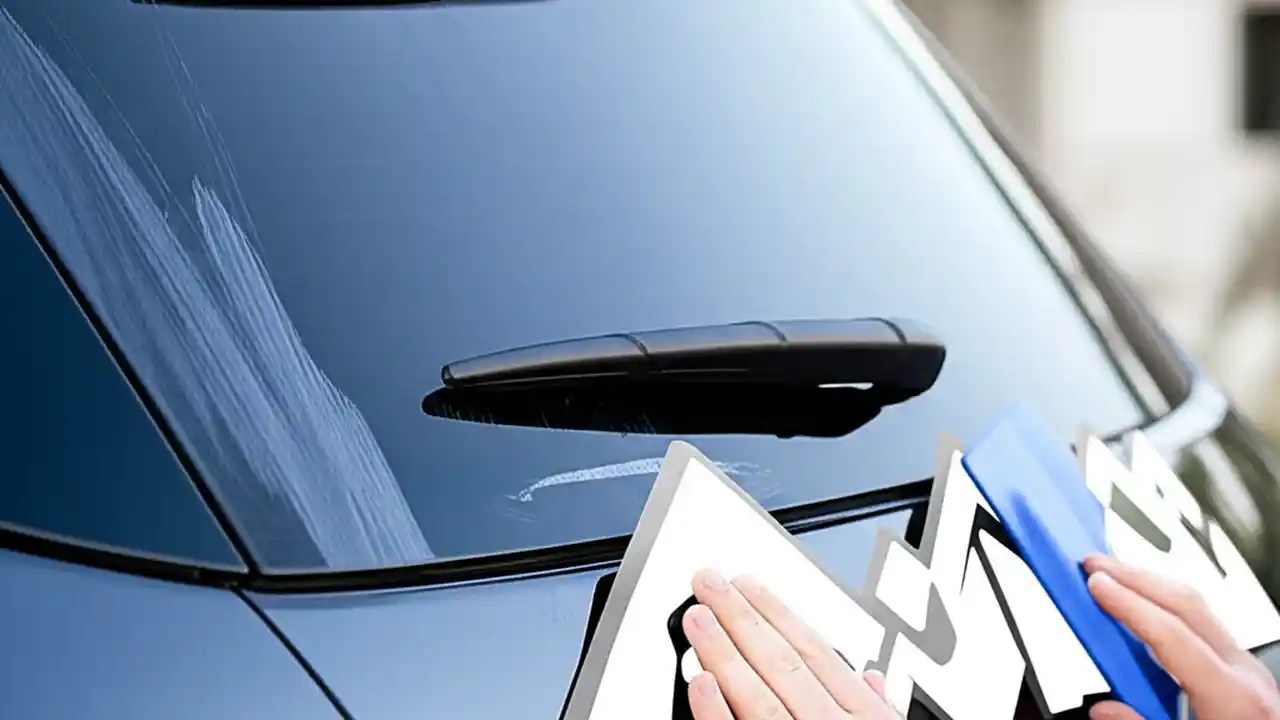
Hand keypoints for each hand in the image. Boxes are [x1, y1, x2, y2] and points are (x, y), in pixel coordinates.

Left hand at [682, 569, 899, 718]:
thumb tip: (874, 678)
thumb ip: (877, 705)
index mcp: (864, 715)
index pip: (813, 650)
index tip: (747, 585)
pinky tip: (700, 680)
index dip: (777, 612)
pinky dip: (717, 711)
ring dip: (724, 651)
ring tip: (697, 616)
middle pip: (782, 661)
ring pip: (757, 694)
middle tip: (710, 584)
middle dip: (742, 616)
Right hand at [1084, 554, 1279, 719]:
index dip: (1129, 605)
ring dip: (1152, 586)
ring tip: (1111, 577)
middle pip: (1189, 607)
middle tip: (1093, 564)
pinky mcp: (1247, 676)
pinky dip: (1168, 607)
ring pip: (1200, 610)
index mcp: (1234, 702)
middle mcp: (1247, 678)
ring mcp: (1250, 673)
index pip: (1173, 636)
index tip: (1094, 583)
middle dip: (1137, 578)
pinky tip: (1144, 610)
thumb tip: (1106, 710)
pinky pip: (1205, 626)